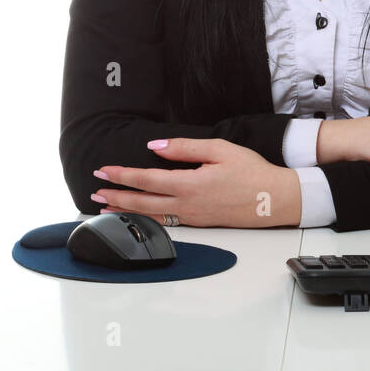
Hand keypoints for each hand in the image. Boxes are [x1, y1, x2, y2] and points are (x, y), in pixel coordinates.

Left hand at [91, 138, 299, 227]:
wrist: (274, 199)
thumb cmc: (252, 172)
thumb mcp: (220, 149)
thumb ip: (184, 148)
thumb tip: (155, 147)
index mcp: (189, 185)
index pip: (145, 179)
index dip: (121, 175)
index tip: (103, 171)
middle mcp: (186, 205)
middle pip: (141, 202)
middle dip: (115, 196)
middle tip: (95, 191)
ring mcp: (192, 217)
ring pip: (150, 217)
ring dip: (125, 212)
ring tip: (106, 208)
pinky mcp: (200, 223)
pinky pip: (165, 223)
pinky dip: (144, 220)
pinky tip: (138, 217)